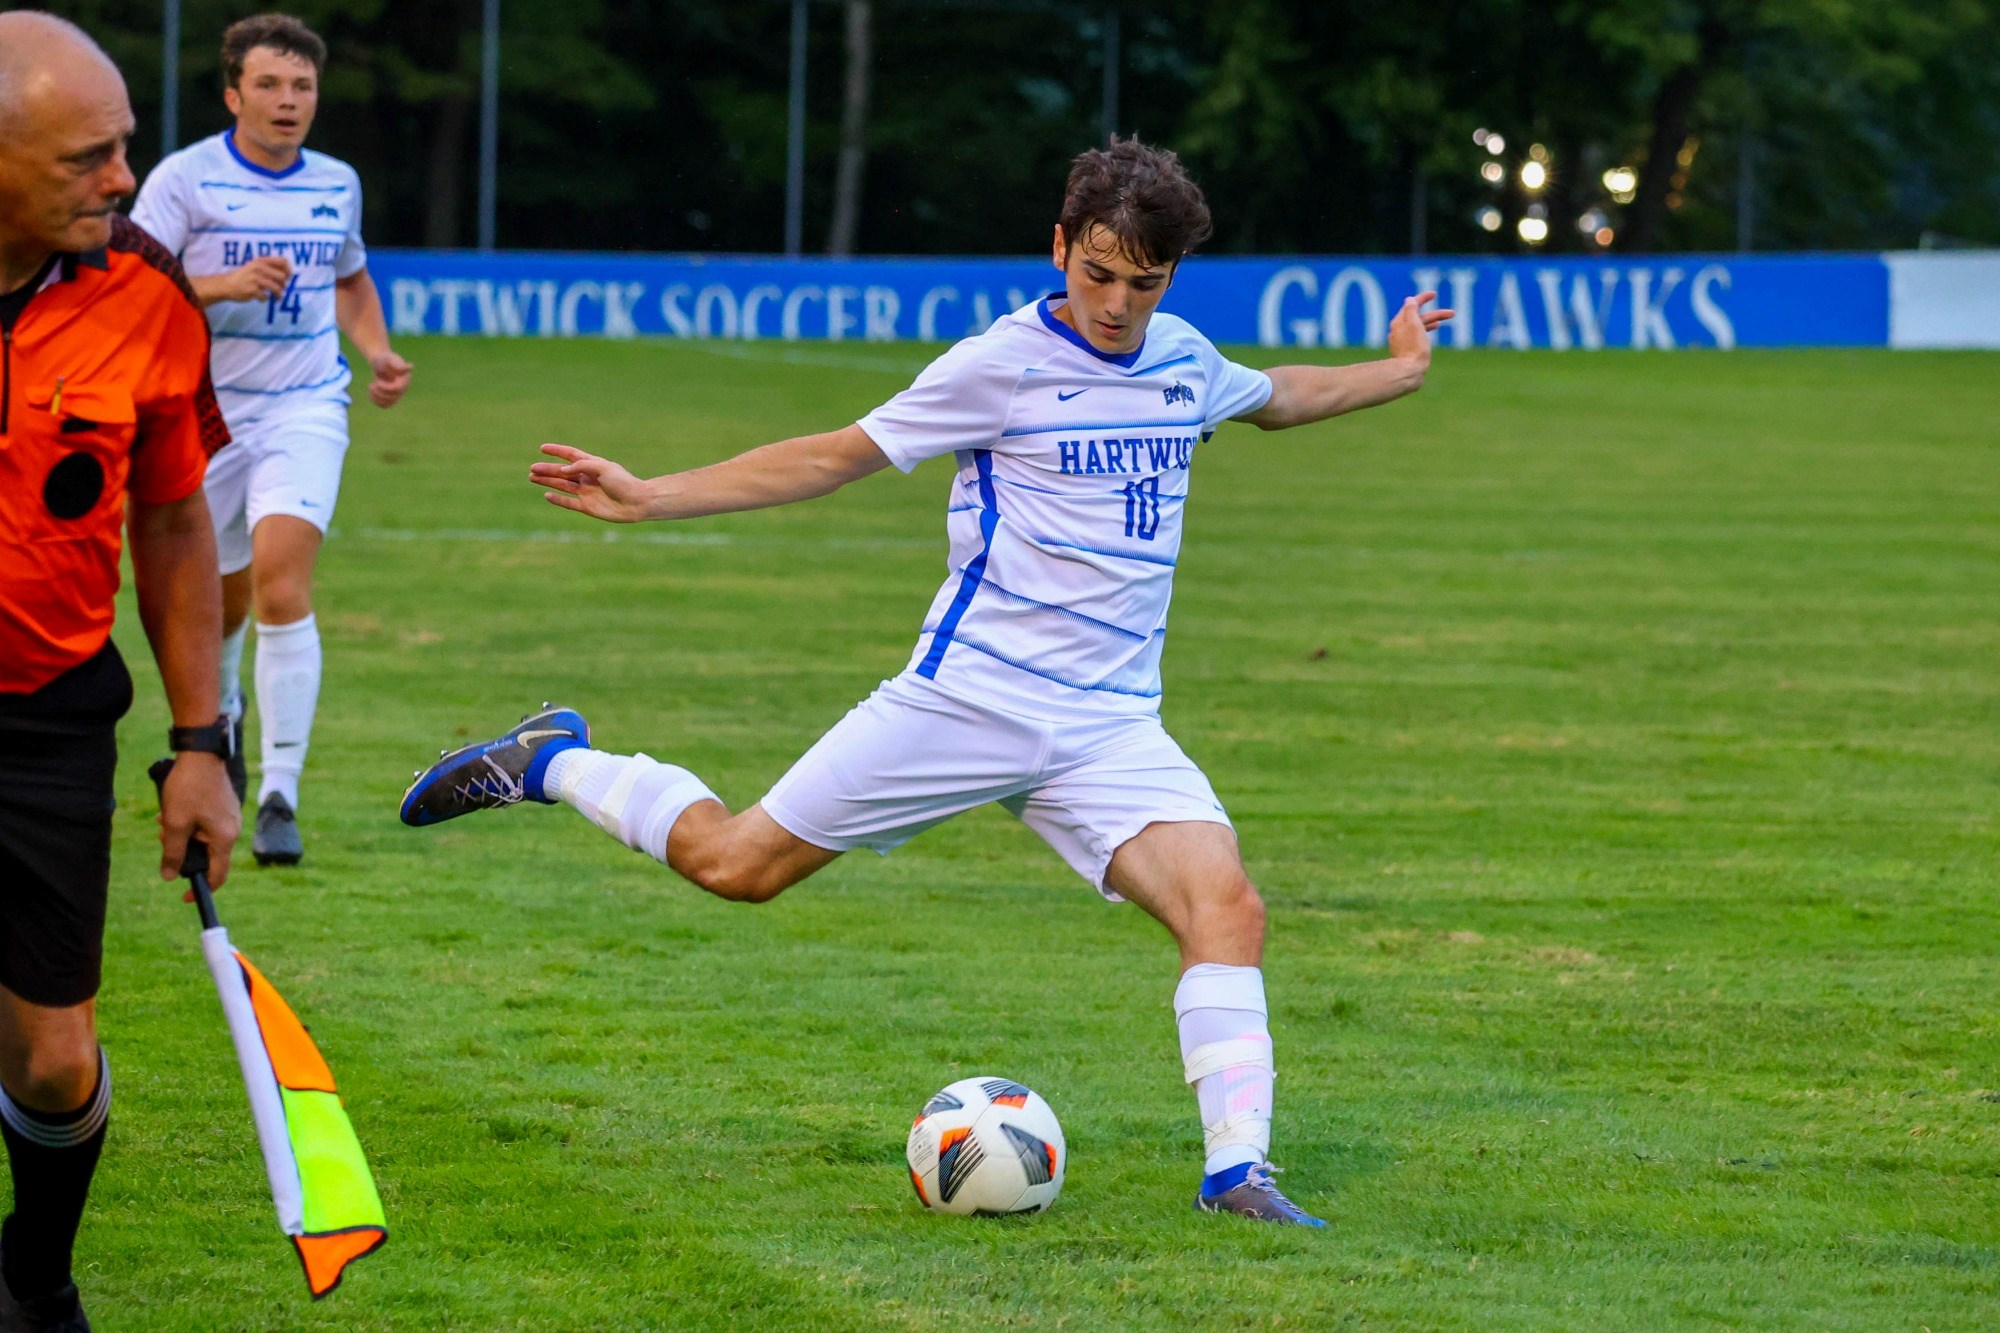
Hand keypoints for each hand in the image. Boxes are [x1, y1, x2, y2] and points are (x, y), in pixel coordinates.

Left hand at [159, 751, 238, 889]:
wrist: (201, 753)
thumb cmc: (189, 788)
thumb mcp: (175, 823)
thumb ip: (173, 853)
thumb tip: (170, 876)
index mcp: (224, 838)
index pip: (218, 874)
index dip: (202, 889)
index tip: (185, 897)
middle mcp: (233, 829)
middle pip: (208, 854)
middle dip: (183, 851)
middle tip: (163, 838)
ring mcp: (231, 816)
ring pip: (205, 837)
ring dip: (183, 834)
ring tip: (164, 820)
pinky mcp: (225, 805)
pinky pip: (207, 824)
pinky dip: (190, 823)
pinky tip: (175, 809)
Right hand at [222, 255, 292, 302]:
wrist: (227, 285)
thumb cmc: (245, 277)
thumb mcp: (256, 267)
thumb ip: (269, 268)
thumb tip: (288, 275)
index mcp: (261, 261)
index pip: (283, 261)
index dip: (288, 270)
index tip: (287, 278)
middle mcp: (259, 268)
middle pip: (282, 277)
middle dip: (284, 285)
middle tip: (280, 289)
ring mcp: (255, 278)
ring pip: (277, 288)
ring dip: (278, 295)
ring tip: (276, 298)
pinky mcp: (252, 289)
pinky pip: (266, 297)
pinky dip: (266, 299)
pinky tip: (261, 298)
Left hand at [367, 349, 412, 407]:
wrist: (381, 363)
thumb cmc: (385, 359)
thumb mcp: (390, 359)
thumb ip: (398, 364)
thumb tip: (410, 367)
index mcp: (404, 380)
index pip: (397, 389)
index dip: (386, 388)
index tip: (377, 382)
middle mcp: (402, 389)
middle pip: (392, 397)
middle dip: (380, 392)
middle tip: (371, 384)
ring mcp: (396, 395)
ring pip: (388, 403)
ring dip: (377, 398)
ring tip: (371, 387)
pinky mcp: (390, 398)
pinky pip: (384, 405)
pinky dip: (376, 401)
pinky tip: (371, 392)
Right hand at [530, 444, 656, 522]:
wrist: (637, 503)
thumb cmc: (623, 482)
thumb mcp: (603, 468)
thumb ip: (582, 466)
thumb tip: (562, 470)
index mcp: (593, 465)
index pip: (571, 455)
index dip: (557, 451)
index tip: (542, 448)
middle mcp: (587, 478)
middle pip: (563, 472)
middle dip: (547, 469)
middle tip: (532, 468)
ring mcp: (587, 492)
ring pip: (563, 486)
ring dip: (548, 482)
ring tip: (532, 477)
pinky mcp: (588, 507)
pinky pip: (569, 502)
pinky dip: (558, 499)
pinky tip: (547, 495)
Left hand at [1388, 291, 1454, 365]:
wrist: (1409, 371)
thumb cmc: (1414, 347)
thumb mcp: (1414, 324)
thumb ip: (1412, 310)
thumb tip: (1409, 300)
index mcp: (1398, 322)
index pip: (1411, 305)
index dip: (1423, 298)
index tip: (1434, 294)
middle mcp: (1398, 330)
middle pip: (1418, 317)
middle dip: (1435, 314)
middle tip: (1452, 314)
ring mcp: (1402, 341)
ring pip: (1418, 327)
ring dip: (1432, 322)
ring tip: (1443, 321)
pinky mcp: (1406, 350)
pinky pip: (1416, 336)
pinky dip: (1425, 331)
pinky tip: (1432, 332)